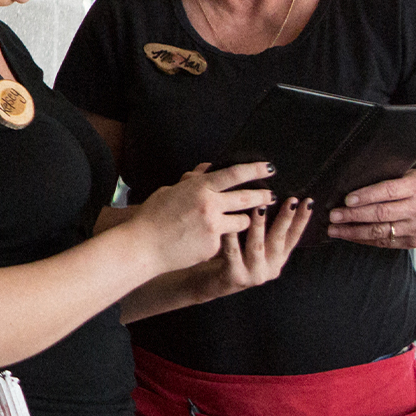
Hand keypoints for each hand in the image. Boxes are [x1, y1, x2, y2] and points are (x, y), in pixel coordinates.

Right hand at [131, 161, 275, 273]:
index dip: (254, 170)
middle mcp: (210, 206)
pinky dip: (219, 240)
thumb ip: (192, 180)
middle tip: (272, 196)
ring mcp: (213, 228)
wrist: (144, 247)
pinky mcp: (213, 247)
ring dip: (242, 222)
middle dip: (263, 196)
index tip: (269, 168)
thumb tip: (208, 168)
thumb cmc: (152, 216)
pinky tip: (204, 241)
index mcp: (199, 188)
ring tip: (238, 223)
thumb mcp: (170, 191)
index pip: (234, 174)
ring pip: (242, 222)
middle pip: (247, 199)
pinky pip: (224, 241)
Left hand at [189, 196, 313, 301]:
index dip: (302, 220)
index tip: (308, 201)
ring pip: (257, 246)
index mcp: (277, 258)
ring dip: (259, 225)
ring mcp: (254, 274)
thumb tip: (270, 195)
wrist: (210, 283)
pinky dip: (232, 237)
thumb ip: (264, 227)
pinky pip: (232, 253)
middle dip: (286, 219)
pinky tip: (230, 224)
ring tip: (260, 207)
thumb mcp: (253, 243)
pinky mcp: (235, 277)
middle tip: (291, 200)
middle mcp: (270, 267)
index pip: (293, 237)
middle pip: (279, 239)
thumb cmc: (232, 255)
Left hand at [326, 168, 415, 248]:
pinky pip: (384, 243)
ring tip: (334, 229)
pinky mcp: (413, 242)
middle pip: (380, 214)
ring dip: (354, 232)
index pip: (387, 192)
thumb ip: (392, 178)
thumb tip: (356, 176)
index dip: (366, 196)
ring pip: (380, 232)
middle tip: (333, 216)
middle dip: (353, 216)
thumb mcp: (415, 176)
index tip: (346, 199)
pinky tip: (349, 236)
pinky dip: (364, 240)